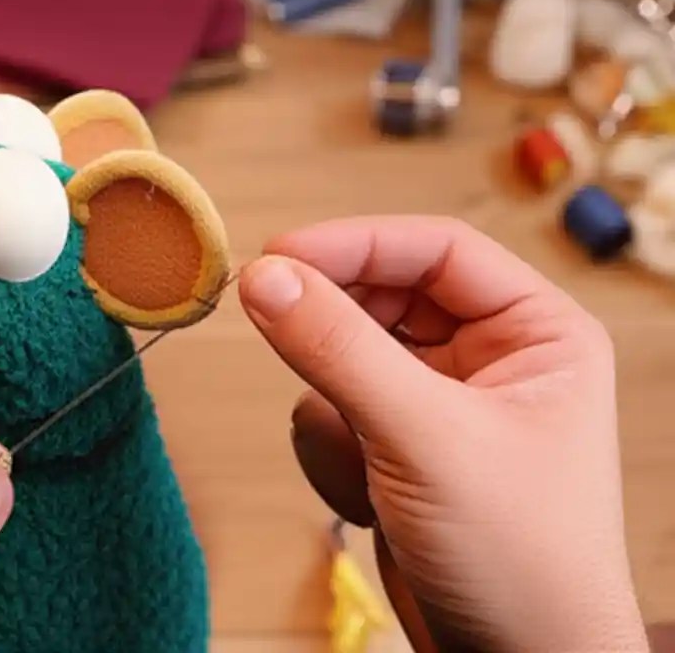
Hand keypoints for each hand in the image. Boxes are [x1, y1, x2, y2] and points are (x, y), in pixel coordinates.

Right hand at [237, 216, 646, 651]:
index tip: (275, 255)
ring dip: (334, 404)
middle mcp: (492, 358)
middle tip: (268, 322)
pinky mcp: (401, 448)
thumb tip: (264, 277)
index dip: (354, 244)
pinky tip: (369, 497)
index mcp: (537, 332)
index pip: (435, 251)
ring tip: (364, 462)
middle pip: (383, 297)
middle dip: (334, 329)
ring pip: (346, 357)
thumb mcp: (425, 438)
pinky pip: (334, 413)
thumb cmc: (519, 558)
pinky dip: (333, 451)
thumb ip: (338, 350)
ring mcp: (442, 404)